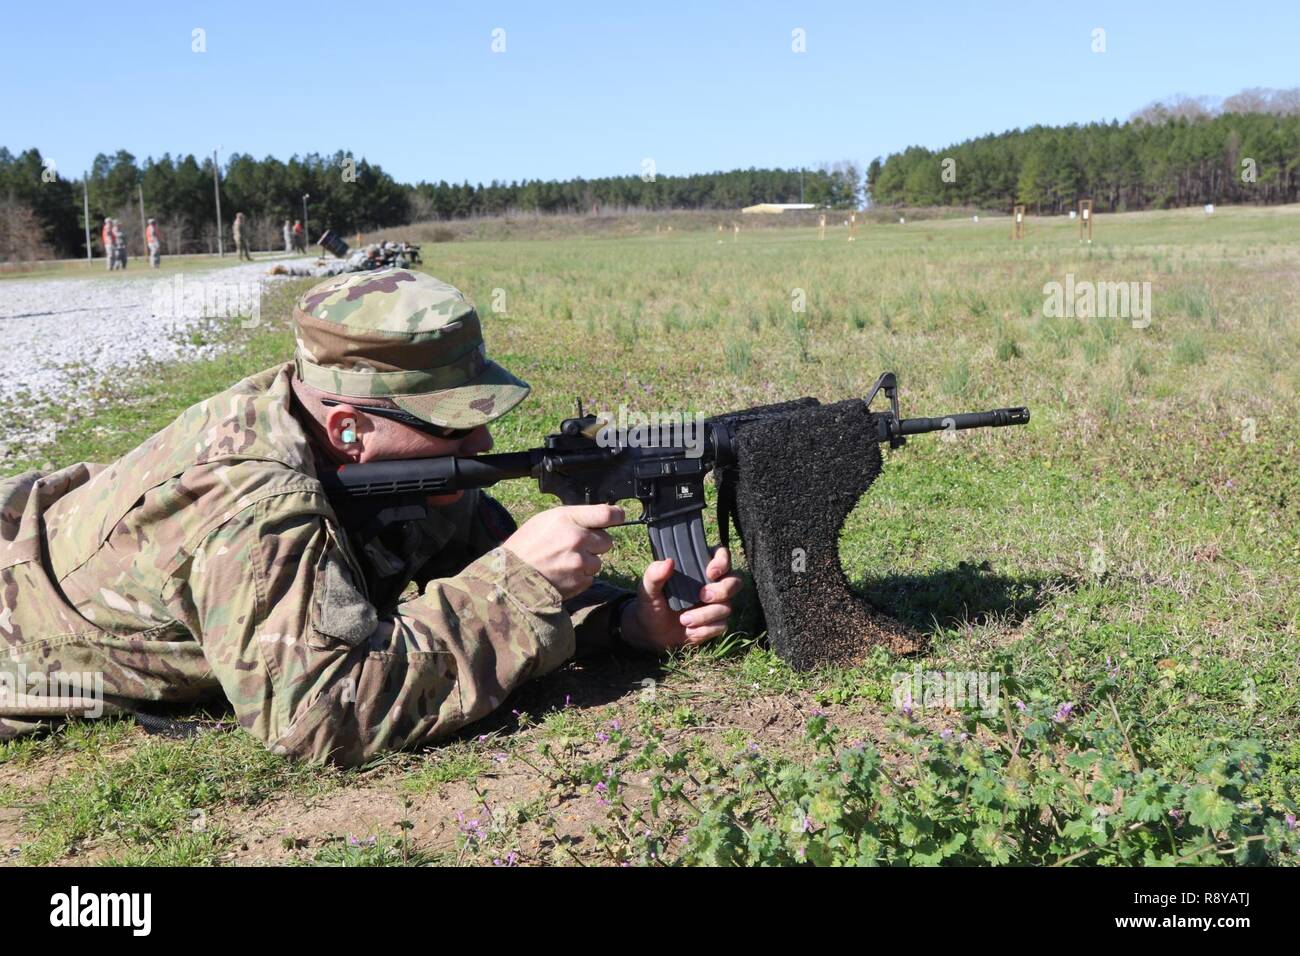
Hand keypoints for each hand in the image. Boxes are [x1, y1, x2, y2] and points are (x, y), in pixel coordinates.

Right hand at [502, 504, 621, 599]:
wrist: (510, 576)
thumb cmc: (526, 545)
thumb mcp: (546, 520)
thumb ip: (574, 518)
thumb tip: (598, 518)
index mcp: (567, 519)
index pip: (607, 514)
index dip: (617, 515)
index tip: (619, 517)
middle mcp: (577, 539)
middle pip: (607, 540)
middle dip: (595, 544)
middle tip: (575, 546)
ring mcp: (579, 562)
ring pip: (599, 561)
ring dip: (587, 562)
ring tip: (564, 562)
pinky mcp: (580, 581)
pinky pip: (590, 577)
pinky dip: (580, 577)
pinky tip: (562, 574)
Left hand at [621, 547, 742, 651]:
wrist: (651, 634)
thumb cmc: (650, 605)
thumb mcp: (647, 589)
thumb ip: (654, 574)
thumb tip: (668, 562)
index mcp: (697, 567)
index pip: (721, 555)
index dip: (722, 562)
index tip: (710, 572)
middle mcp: (712, 584)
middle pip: (735, 581)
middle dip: (722, 590)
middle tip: (702, 596)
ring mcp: (716, 604)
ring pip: (727, 606)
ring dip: (706, 615)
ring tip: (684, 620)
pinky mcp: (716, 623)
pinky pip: (722, 625)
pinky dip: (705, 629)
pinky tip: (690, 630)